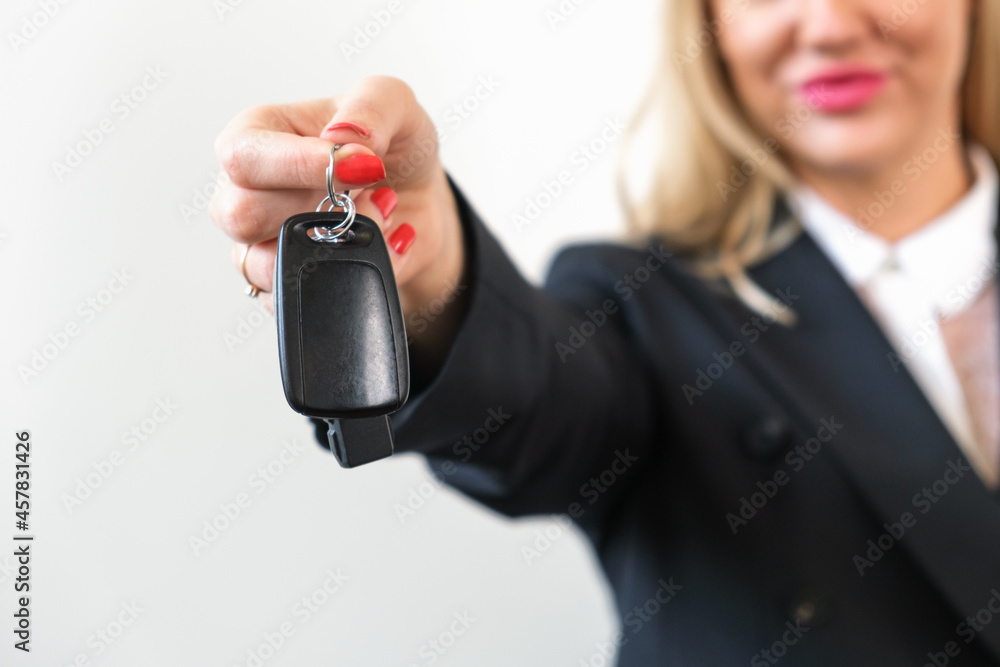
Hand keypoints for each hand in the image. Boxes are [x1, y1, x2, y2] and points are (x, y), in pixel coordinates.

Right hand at [211, 76, 465, 344]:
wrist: (417, 201)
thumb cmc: (390, 146)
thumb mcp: (395, 103)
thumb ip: (370, 106)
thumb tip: (343, 138)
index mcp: (259, 136)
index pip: (242, 155)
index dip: (296, 165)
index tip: (359, 166)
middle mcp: (249, 193)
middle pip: (241, 214)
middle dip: (319, 209)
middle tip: (370, 192)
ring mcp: (262, 245)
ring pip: (268, 267)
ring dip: (337, 248)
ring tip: (380, 219)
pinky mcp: (290, 287)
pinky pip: (303, 302)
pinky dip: (357, 279)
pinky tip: (387, 248)